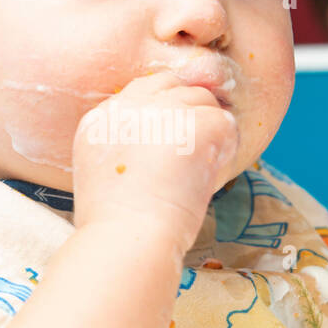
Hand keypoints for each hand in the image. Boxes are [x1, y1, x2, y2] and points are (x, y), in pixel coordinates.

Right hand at [71, 69, 238, 252]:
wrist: (127, 239)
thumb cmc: (116, 228)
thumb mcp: (103, 179)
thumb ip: (126, 150)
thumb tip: (164, 147)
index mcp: (101, 120)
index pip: (143, 91)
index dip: (164, 111)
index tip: (172, 142)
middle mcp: (129, 106)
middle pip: (175, 88)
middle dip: (189, 116)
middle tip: (192, 157)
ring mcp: (164, 110)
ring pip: (204, 102)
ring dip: (208, 134)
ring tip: (198, 173)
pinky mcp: (197, 124)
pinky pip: (226, 123)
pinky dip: (225, 150)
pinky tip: (209, 177)